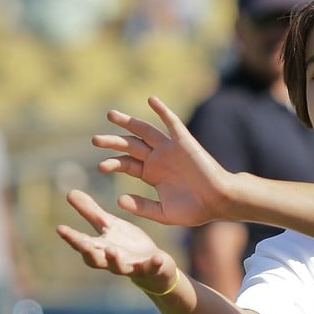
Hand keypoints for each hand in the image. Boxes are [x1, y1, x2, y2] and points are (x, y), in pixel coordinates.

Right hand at [56, 189, 177, 292]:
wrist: (154, 266)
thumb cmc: (128, 245)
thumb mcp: (109, 226)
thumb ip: (91, 212)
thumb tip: (69, 192)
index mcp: (101, 249)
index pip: (83, 244)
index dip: (72, 238)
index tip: (60, 228)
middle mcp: (112, 261)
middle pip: (95, 260)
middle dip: (88, 252)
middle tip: (82, 244)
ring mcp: (131, 267)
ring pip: (119, 267)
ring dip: (114, 260)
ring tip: (111, 250)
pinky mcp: (150, 269)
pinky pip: (152, 268)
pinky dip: (154, 263)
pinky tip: (157, 257)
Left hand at [92, 95, 234, 226]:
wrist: (218, 201)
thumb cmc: (194, 210)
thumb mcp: (163, 213)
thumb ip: (142, 207)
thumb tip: (119, 200)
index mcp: (152, 174)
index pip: (127, 164)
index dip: (113, 163)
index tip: (100, 167)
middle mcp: (158, 158)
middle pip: (130, 145)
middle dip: (112, 141)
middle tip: (95, 140)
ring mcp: (170, 148)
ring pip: (145, 131)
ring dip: (128, 122)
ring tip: (111, 115)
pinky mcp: (184, 142)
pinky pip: (172, 123)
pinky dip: (162, 110)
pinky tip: (151, 100)